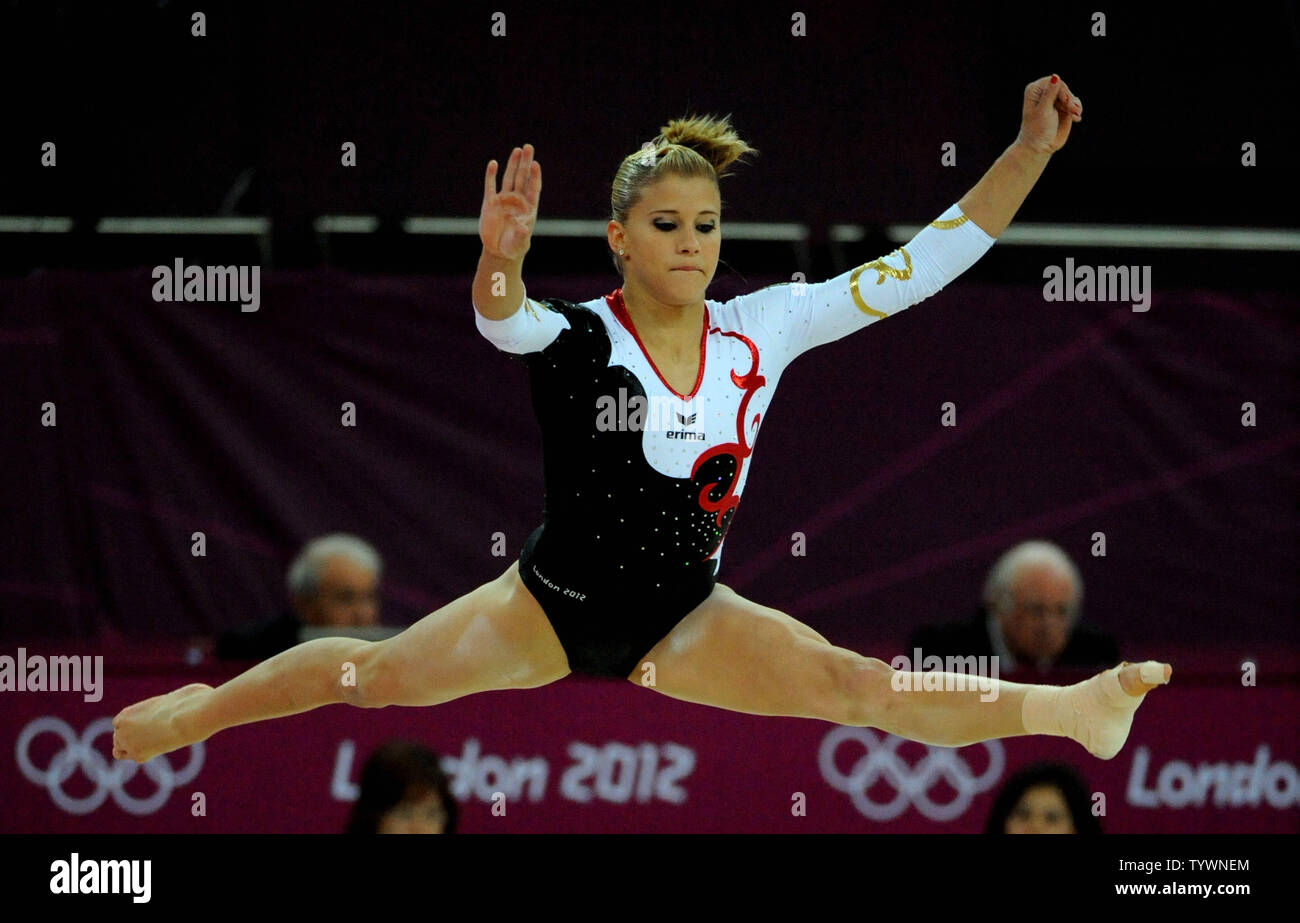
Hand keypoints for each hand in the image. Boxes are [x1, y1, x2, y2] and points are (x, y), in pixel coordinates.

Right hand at [480, 143, 541, 259]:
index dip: (535, 176)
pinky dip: (491, 175)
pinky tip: (493, 164)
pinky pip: (491, 186)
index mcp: (528, 208)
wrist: (498, 251)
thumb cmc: (514, 247)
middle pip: (522, 178)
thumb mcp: (519, 243)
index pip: (533, 188)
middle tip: (528, 147)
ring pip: (509, 178)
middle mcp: (517, 200)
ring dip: (512, 164)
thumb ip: (521, 235)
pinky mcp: (490, 203)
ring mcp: (504, 200)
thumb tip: (523, 228)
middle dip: (525, 163)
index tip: (535, 164)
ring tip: (517, 150)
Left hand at [1015, 74, 1082, 154]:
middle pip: (1064, 88)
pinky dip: (1077, 109)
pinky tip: (1077, 117)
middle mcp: (1044, 92)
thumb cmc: (1037, 129)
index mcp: (1035, 90)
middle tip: (1074, 111)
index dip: (1063, 91)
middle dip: (1070, 99)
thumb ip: (1050, 93)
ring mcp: (1054, 99)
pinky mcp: (1063, 107)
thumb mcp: (1044, 111)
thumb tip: (1055, 76)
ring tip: (1076, 115)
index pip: (1055, 82)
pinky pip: (1075, 102)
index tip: (1067, 102)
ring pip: (1070, 96)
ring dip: (1075, 105)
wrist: (1040, 147)